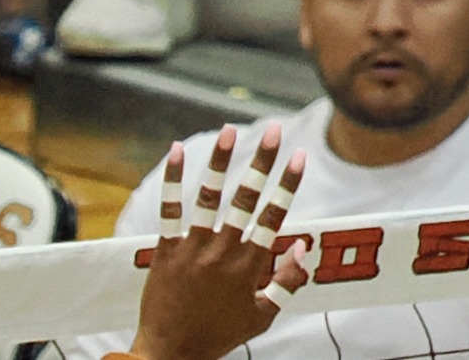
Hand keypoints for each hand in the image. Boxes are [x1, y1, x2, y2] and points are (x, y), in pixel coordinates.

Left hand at [129, 124, 310, 359]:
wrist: (169, 353)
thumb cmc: (219, 335)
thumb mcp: (262, 316)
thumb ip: (287, 282)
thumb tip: (303, 247)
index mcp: (248, 267)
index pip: (274, 217)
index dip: (288, 185)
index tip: (300, 157)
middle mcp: (222, 252)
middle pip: (247, 199)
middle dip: (263, 162)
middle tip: (275, 131)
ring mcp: (192, 249)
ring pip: (209, 197)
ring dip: (221, 162)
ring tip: (230, 130)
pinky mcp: (165, 251)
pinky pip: (170, 211)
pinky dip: (173, 180)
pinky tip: (178, 151)